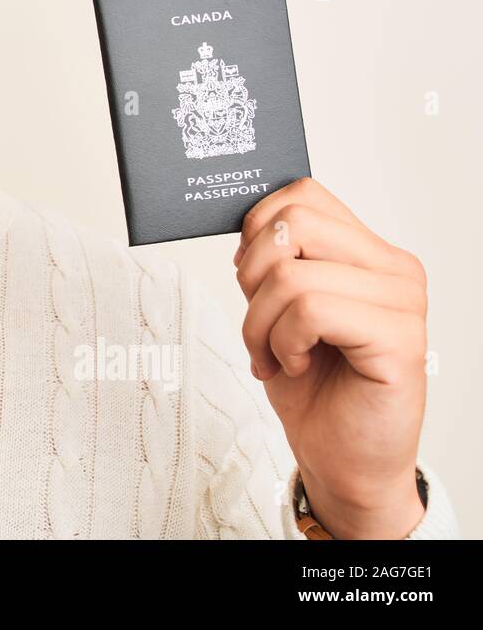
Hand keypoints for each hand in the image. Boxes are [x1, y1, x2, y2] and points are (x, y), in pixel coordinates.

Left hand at [233, 177, 427, 537]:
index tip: (249, 278)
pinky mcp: (399, 340)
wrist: (342, 457)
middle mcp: (394, 268)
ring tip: (276, 354)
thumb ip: (274, 263)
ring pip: (292, 274)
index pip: (302, 194)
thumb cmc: (315, 386)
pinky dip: (283, 343)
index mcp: (368, 251)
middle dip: (252, 276)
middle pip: (293, 223)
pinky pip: (310, 311)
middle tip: (260, 322)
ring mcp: (403, 302)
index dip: (256, 230)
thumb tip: (247, 227)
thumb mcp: (278, 309)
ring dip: (261, 323)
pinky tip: (298, 366)